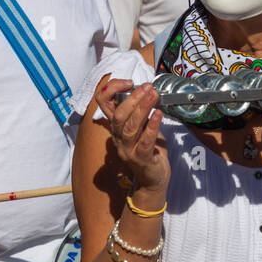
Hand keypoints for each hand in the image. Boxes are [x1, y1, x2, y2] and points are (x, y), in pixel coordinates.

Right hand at [96, 78, 169, 193]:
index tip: (128, 82)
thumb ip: (140, 113)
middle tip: (147, 87)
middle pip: (118, 115)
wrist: (153, 179)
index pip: (103, 104)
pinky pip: (145, 141)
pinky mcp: (141, 160)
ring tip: (154, 95)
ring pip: (130, 127)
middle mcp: (118, 138)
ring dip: (143, 108)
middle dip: (133, 98)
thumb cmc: (149, 151)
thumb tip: (147, 91)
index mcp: (116, 127)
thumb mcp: (142, 127)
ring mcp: (128, 150)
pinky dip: (152, 126)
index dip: (112, 90)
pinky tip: (158, 115)